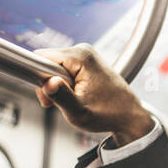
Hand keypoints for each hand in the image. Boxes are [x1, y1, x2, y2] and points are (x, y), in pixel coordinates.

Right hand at [31, 43, 153, 143]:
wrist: (129, 116)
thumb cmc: (109, 115)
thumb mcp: (80, 112)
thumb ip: (61, 97)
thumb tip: (48, 83)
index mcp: (81, 57)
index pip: (41, 57)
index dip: (39, 78)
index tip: (46, 96)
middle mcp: (83, 50)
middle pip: (47, 62)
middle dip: (48, 85)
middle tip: (60, 104)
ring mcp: (85, 55)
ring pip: (54, 68)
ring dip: (57, 86)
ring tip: (73, 101)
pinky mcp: (86, 62)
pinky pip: (64, 70)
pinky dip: (65, 84)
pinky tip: (76, 95)